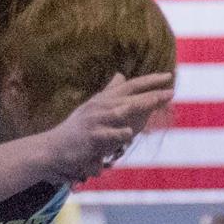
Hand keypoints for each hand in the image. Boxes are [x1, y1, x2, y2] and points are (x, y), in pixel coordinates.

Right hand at [39, 72, 174, 181]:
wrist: (54, 148)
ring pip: (120, 111)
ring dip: (139, 106)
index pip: (130, 85)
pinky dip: (117, 133)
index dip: (149, 80)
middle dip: (150, 93)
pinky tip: (128, 132)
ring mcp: (95, 121)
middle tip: (170, 91)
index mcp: (104, 99)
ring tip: (156, 102)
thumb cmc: (78, 128)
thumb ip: (109, 92)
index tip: (168, 76)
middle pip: (129, 96)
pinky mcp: (90, 137)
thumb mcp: (94, 107)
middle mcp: (100, 106)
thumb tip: (121, 75)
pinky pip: (106, 135)